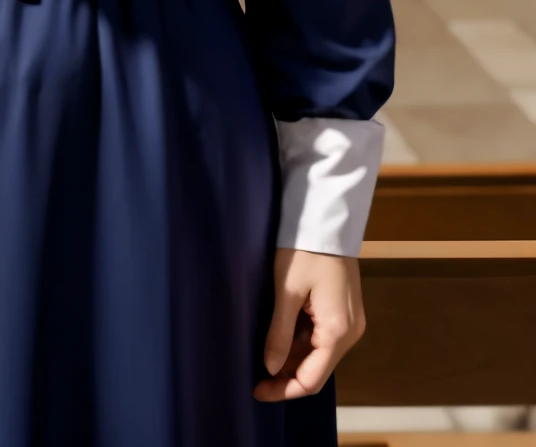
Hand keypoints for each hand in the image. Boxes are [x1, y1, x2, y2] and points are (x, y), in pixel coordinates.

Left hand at [253, 247, 364, 402]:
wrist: (326, 218)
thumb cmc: (304, 250)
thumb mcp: (286, 291)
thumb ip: (279, 333)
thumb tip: (271, 369)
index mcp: (338, 332)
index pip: (312, 380)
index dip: (284, 389)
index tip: (257, 389)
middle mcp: (350, 333)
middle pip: (317, 369)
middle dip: (286, 376)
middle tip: (255, 376)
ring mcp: (350, 321)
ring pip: (319, 354)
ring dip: (293, 359)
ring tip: (263, 357)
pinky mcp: (344, 310)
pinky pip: (323, 337)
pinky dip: (302, 343)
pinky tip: (280, 339)